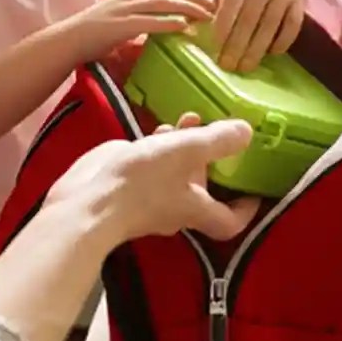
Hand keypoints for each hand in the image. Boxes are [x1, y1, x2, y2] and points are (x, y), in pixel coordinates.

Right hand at [46, 114, 260, 242]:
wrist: (87, 200)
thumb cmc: (142, 181)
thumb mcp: (186, 151)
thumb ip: (217, 141)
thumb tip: (247, 133)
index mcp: (196, 210)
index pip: (230, 221)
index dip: (246, 209)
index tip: (254, 190)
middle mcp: (176, 208)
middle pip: (203, 189)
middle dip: (211, 160)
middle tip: (218, 134)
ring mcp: (151, 197)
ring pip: (177, 172)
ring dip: (185, 146)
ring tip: (189, 119)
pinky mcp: (129, 184)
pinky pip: (153, 164)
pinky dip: (160, 145)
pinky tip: (158, 127)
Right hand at [67, 0, 213, 63]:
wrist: (67, 41)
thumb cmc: (93, 37)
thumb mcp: (122, 26)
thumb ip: (143, 25)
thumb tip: (164, 34)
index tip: (210, 1)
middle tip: (217, 7)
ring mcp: (125, 9)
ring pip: (164, 3)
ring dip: (189, 8)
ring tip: (208, 16)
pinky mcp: (120, 25)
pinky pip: (149, 21)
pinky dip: (169, 22)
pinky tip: (184, 26)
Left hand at [213, 0, 304, 71]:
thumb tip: (214, 30)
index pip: (232, 1)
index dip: (224, 24)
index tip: (216, 46)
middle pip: (250, 20)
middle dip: (237, 46)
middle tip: (227, 66)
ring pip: (270, 27)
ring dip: (257, 50)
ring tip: (245, 67)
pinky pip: (292, 26)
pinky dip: (282, 42)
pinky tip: (271, 54)